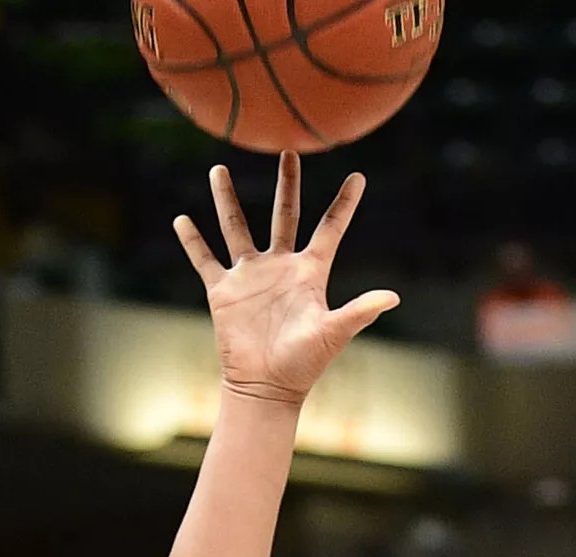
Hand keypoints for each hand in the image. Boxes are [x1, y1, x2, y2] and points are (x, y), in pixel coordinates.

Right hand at [175, 153, 400, 405]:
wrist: (267, 387)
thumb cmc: (305, 364)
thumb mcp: (333, 332)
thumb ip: (360, 311)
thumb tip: (393, 297)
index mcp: (311, 272)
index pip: (330, 229)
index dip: (344, 204)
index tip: (358, 176)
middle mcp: (280, 266)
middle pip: (285, 214)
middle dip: (287, 184)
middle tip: (289, 151)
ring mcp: (251, 276)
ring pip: (236, 227)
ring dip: (226, 199)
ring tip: (219, 169)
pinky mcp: (223, 290)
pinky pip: (204, 259)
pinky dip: (192, 241)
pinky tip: (181, 219)